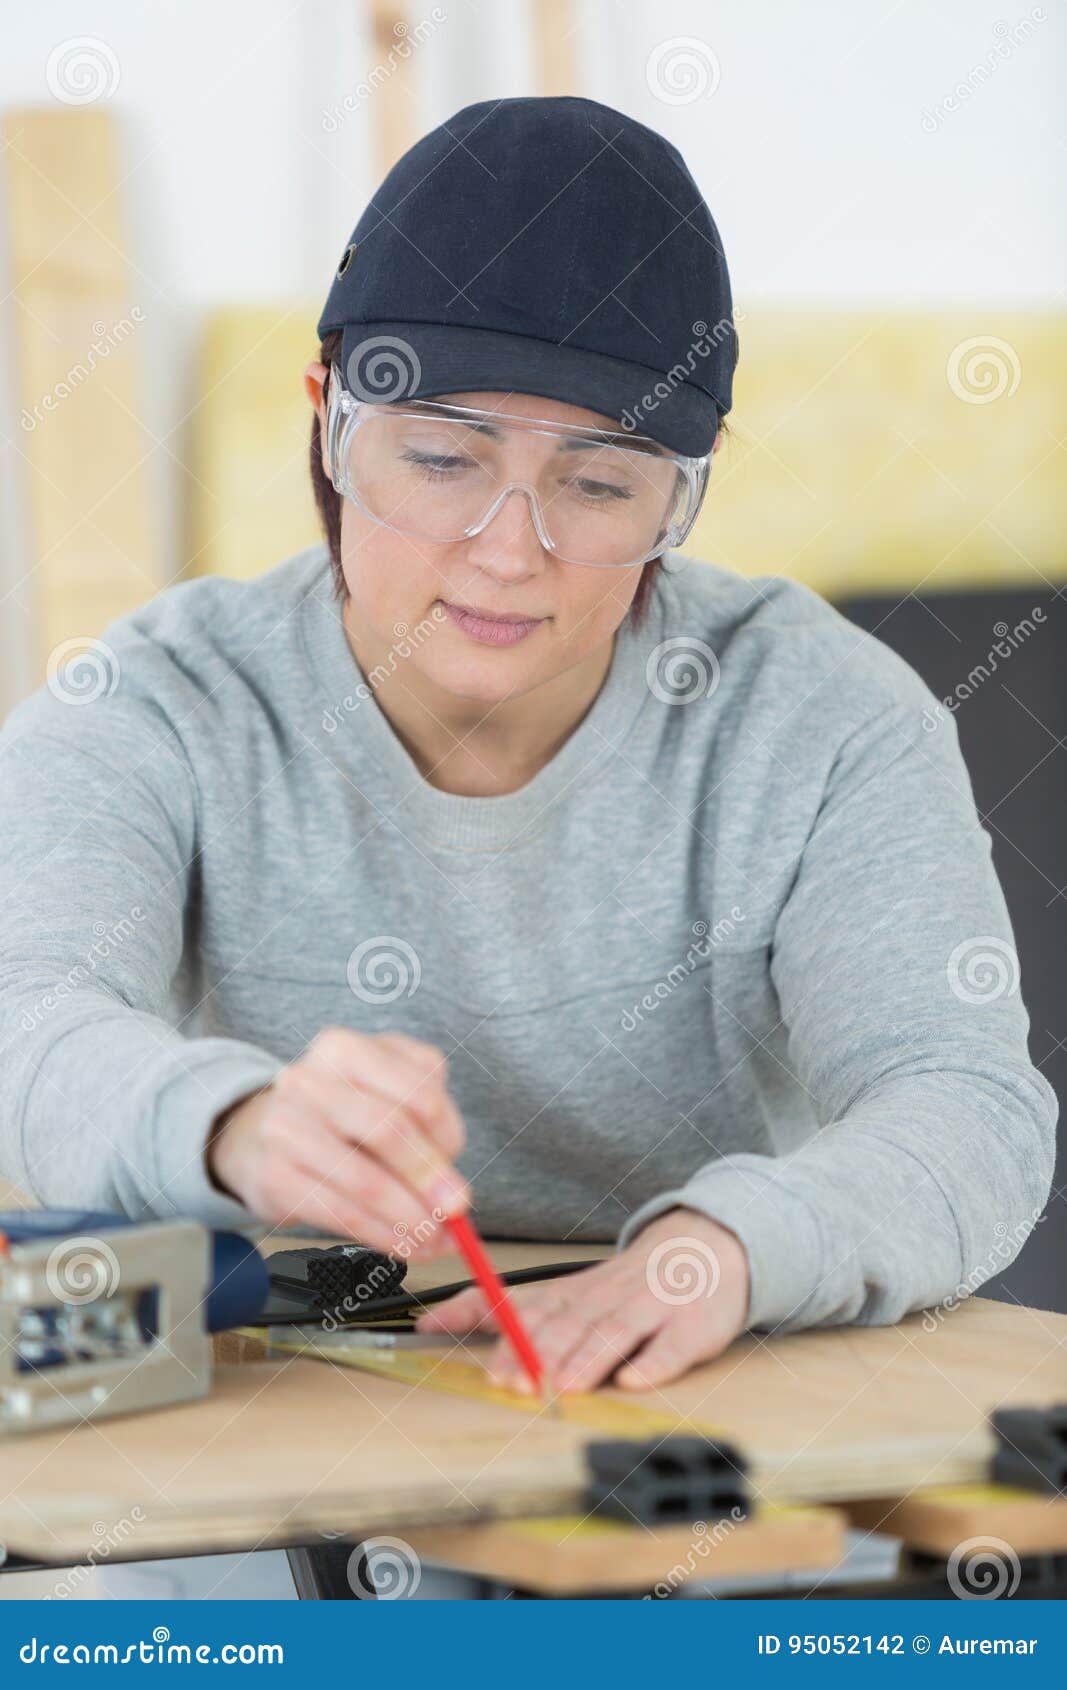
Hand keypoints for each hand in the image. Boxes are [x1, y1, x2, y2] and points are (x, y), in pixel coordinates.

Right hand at [205, 1028, 468, 1258]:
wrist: (266, 1135)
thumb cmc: (342, 1116)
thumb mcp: (387, 1097)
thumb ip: (428, 1130)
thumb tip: (454, 1194)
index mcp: (347, 1049)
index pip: (418, 1090)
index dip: (447, 1138)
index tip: (461, 1166)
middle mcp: (309, 1080)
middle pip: (387, 1129)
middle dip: (429, 1178)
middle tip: (455, 1211)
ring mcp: (285, 1126)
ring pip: (365, 1180)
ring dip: (408, 1219)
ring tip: (433, 1239)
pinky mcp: (273, 1174)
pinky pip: (339, 1213)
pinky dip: (379, 1235)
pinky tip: (401, 1244)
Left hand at [415, 1207, 750, 1390]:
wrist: (706, 1246)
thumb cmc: (626, 1282)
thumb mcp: (564, 1291)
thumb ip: (502, 1308)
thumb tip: (431, 1321)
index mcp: (574, 1291)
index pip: (529, 1307)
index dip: (499, 1331)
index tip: (470, 1354)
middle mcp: (608, 1296)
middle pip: (569, 1321)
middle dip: (540, 1352)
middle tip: (515, 1382)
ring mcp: (652, 1308)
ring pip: (616, 1331)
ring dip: (589, 1357)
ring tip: (566, 1384)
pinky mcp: (691, 1327)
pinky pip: (673, 1346)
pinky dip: (655, 1363)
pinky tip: (635, 1379)